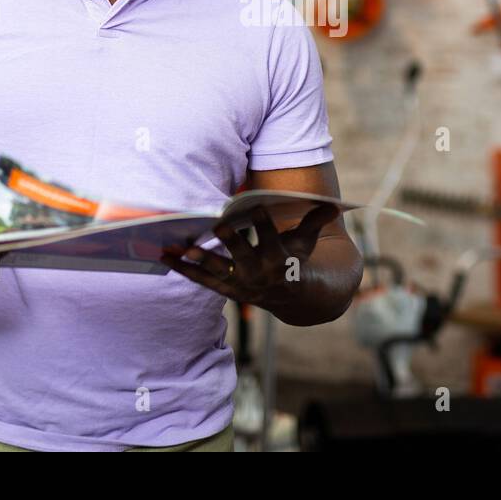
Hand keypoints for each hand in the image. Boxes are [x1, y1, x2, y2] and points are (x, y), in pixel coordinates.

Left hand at [160, 203, 339, 311]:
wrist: (291, 296)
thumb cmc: (295, 258)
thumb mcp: (306, 241)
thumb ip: (315, 220)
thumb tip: (335, 203)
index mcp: (278, 258)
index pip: (272, 238)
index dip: (264, 222)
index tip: (255, 205)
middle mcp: (258, 273)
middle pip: (242, 256)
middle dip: (230, 242)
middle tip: (217, 224)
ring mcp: (239, 283)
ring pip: (217, 270)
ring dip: (198, 259)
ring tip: (180, 246)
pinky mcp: (224, 288)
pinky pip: (200, 280)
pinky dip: (183, 269)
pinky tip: (165, 256)